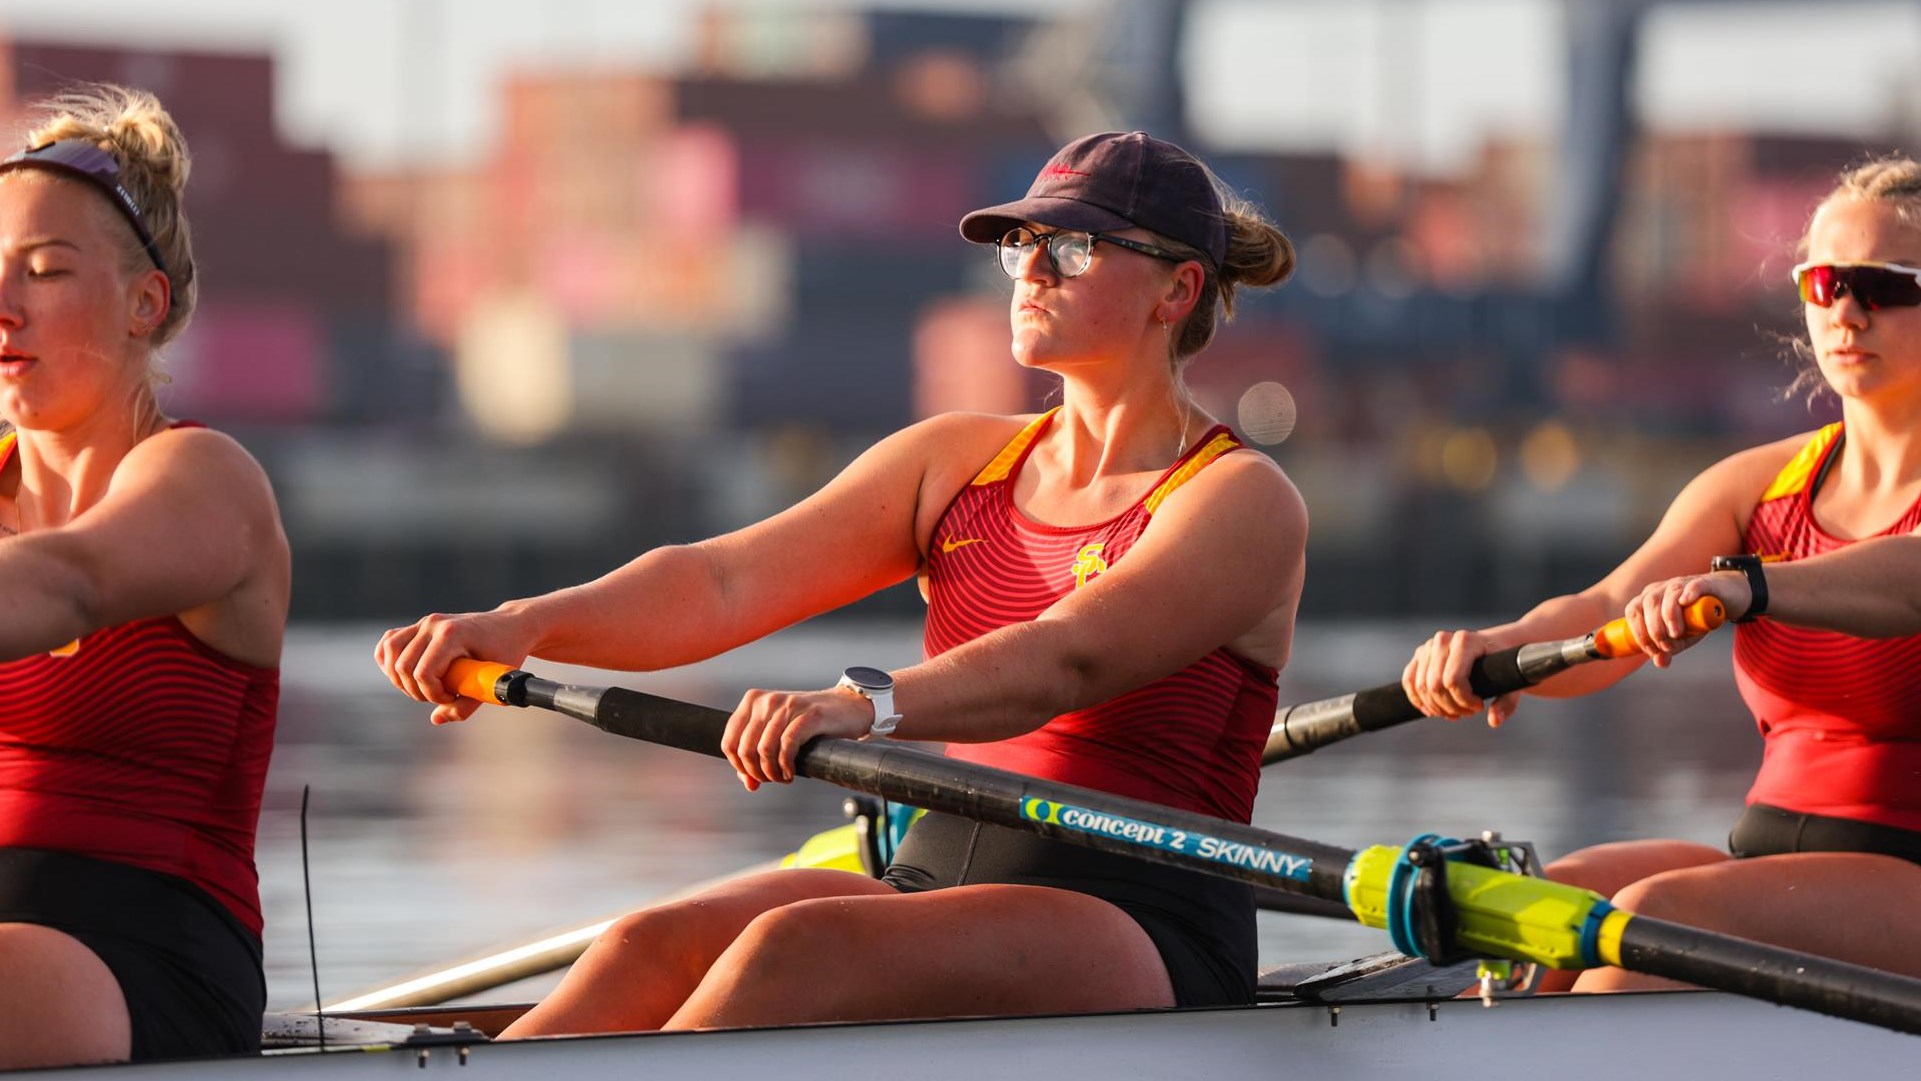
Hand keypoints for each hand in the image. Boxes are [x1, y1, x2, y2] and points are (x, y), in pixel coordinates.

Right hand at [375, 609, 535, 724]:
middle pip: (403, 667)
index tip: (452, 697)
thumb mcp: (494, 679)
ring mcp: (424, 623)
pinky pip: (389, 643)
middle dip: (417, 691)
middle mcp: (433, 624)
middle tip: (441, 695)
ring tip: (423, 688)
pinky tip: (403, 674)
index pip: (423, 673)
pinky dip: (389, 661)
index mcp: (452, 633)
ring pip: (389, 652)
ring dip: (399, 678)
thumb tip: (438, 719)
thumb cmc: (507, 650)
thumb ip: (467, 704)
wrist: (512, 625)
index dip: (433, 694)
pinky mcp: (419, 626)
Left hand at [722, 686, 875, 790]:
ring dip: (772, 772)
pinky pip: (787, 746)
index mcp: (753, 701)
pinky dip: (785, 766)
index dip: (739, 766)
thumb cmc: (810, 722)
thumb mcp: (778, 733)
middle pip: (745, 748)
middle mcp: (766, 701)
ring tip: (782, 778)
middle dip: (756, 772)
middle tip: (771, 780)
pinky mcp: (808, 715)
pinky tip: (791, 772)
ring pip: (764, 749)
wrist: (848, 707)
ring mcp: (787, 706)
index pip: (729, 741)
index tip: (753, 777)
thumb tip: (749, 783)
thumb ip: (758, 755)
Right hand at [1403, 629, 1522, 727]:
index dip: (1463, 700)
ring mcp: (1428, 647)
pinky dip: (1418, 700)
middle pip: (1435, 686)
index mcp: (1465, 641)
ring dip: (1436, 707)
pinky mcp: (1420, 655)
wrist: (1494, 646)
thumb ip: (1506, 703)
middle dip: (1451, 707)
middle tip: (1467, 712)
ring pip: (1421, 687)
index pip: (1452, 679)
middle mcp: (1442, 640)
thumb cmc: (1504, 663)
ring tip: (1455, 712)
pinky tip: (1432, 711)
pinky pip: (1409, 681)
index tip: (1479, 706)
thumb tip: (1493, 720)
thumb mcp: (1511, 681)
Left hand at [1624, 573, 1745, 667]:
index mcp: (1650, 599)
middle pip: (1649, 603)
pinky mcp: (1704, 583)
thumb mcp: (1683, 637)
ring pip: (1669, 595)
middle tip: (1666, 645)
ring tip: (1676, 634)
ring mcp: (1682, 583)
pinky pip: (1693, 586)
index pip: (1633, 611)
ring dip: (1669, 616)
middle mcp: (1662, 589)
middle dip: (1654, 628)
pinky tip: (1687, 602)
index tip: (1651, 650)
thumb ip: (1670, 648)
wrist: (1727, 597)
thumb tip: (1659, 662)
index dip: (1639, 632)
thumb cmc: (1698, 616)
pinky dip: (1688, 594)